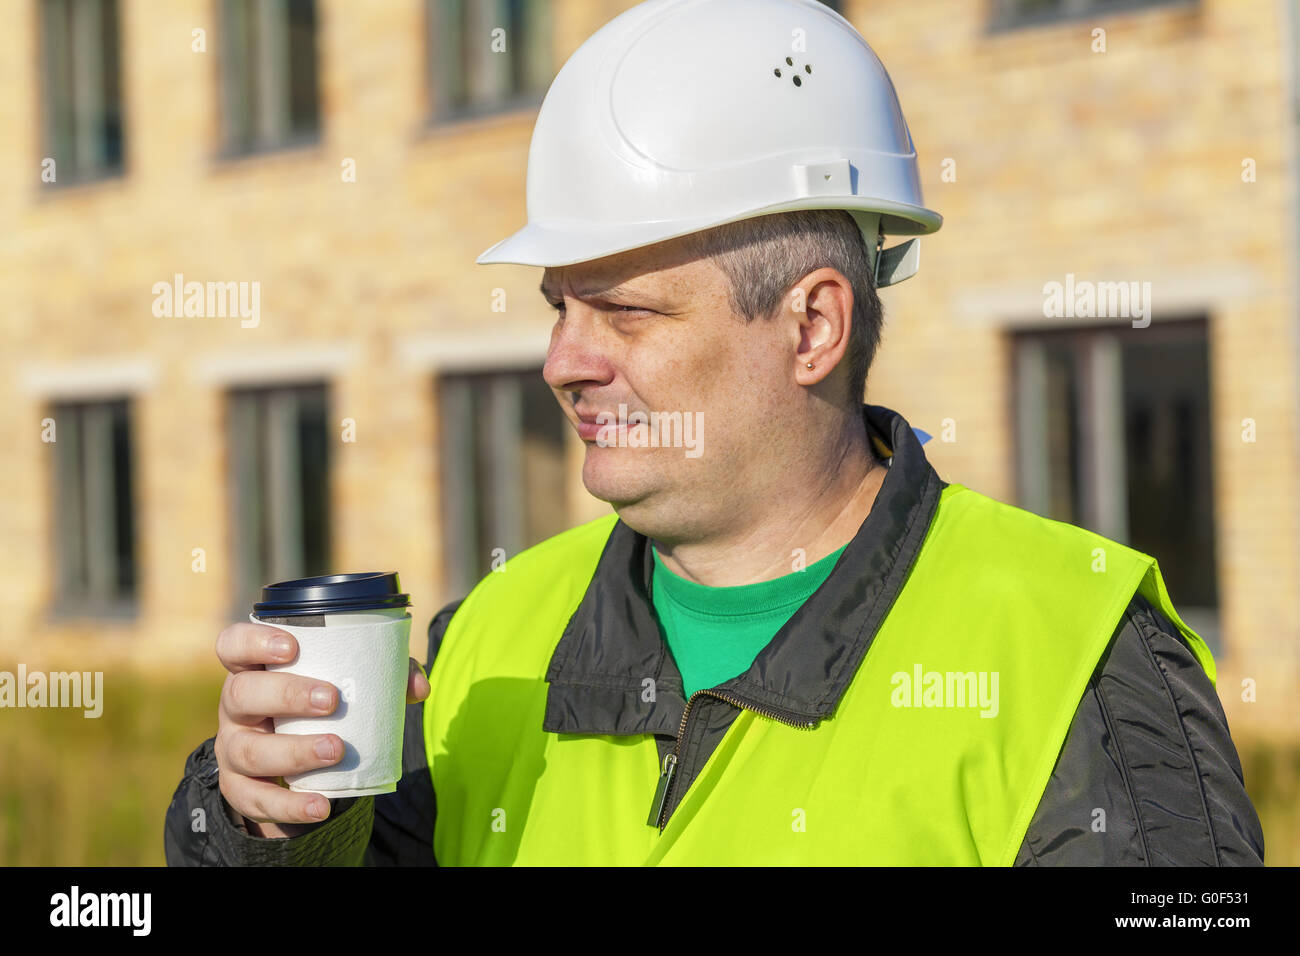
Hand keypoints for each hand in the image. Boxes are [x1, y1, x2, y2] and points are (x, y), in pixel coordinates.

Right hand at [213, 621, 430, 838]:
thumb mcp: (344, 684)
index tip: (292, 648)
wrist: (294, 764)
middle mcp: (235, 705)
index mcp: (255, 669)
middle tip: (331, 700)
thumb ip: (384, 675)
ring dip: (293, 751)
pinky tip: (320, 805)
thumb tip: (419, 686)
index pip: (233, 644)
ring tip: (335, 750)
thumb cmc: (320, 706)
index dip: (254, 642)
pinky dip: (289, 806)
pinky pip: (255, 799)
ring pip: (248, 750)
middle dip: (286, 695)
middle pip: (241, 693)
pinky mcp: (239, 788)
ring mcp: (233, 747)